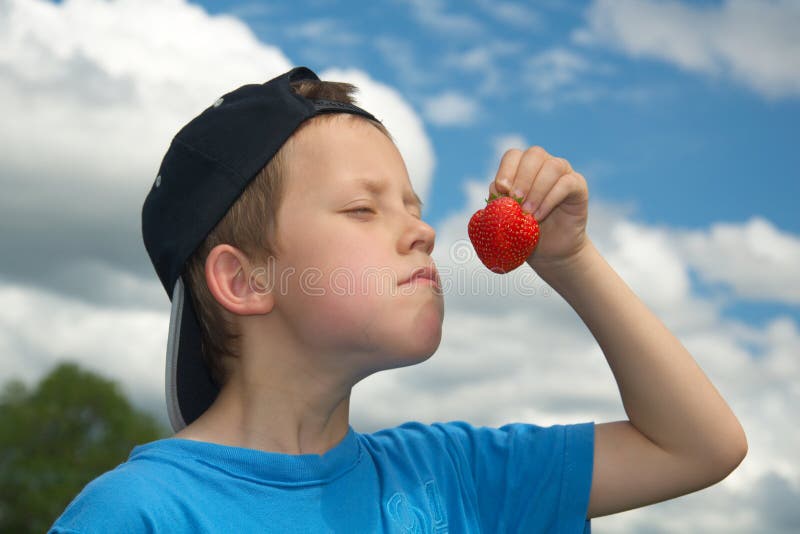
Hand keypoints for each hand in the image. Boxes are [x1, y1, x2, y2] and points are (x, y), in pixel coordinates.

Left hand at [489, 146, 588, 269]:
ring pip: (552, 166)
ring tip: (527, 213)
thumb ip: (498, 203)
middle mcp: (544, 164)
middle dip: (522, 177)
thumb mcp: (506, 218)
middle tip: (515, 200)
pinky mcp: (578, 185)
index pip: (513, 156)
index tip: (502, 190)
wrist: (550, 250)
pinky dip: (550, 199)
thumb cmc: (524, 232)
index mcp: (522, 167)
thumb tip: (492, 191)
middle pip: (534, 154)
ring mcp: (563, 173)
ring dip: (536, 189)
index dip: (506, 170)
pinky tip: (539, 216)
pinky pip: (566, 183)